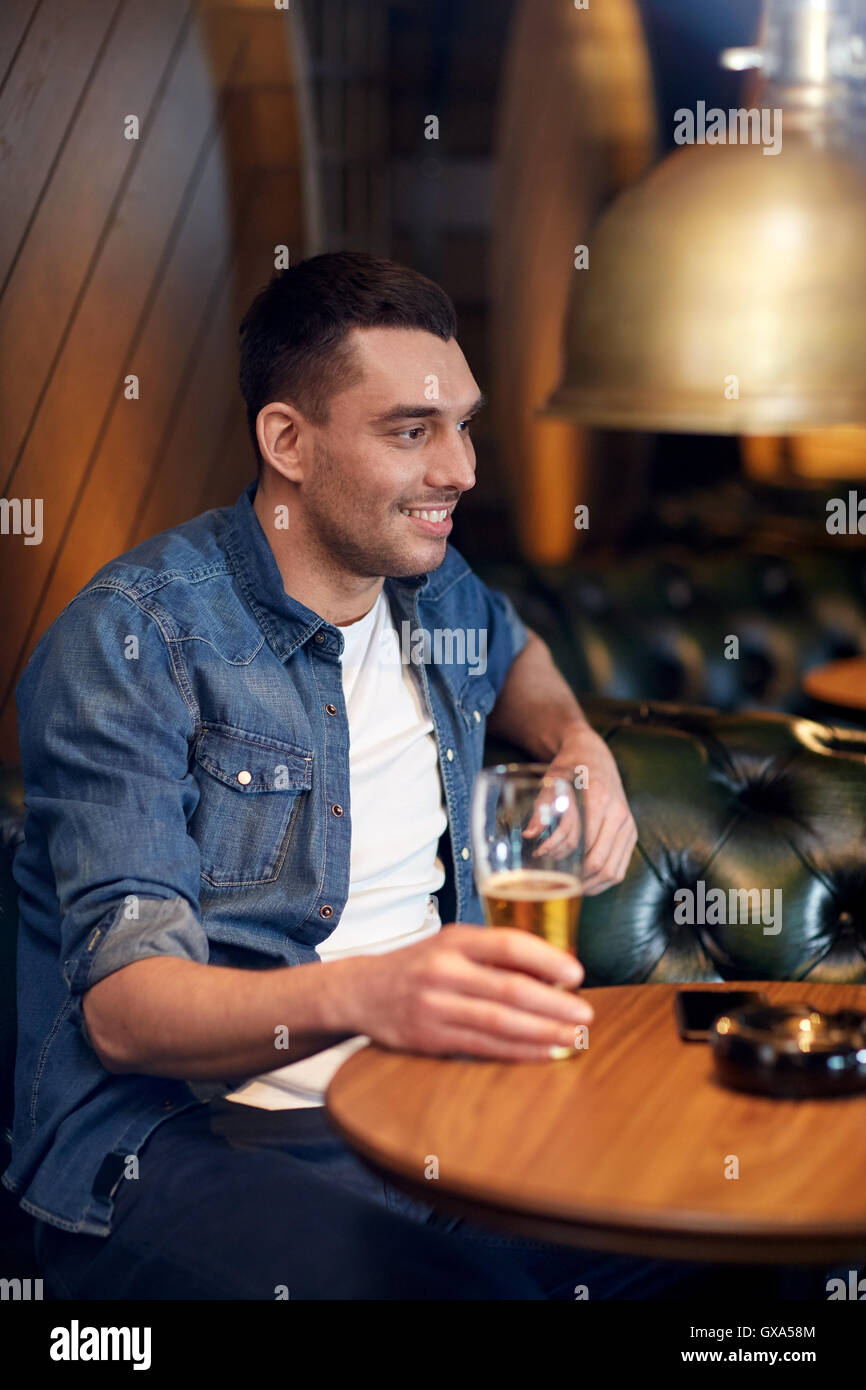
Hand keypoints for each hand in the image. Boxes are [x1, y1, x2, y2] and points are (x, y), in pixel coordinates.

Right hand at [339, 925, 592, 1060]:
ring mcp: (435, 1006)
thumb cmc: (420, 965)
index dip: (546, 959)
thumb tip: (553, 971)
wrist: (361, 991)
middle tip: (585, 1014)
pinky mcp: (430, 1038)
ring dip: (542, 1032)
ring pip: (498, 1022)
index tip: (576, 974)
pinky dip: (518, 1052)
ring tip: (573, 1037)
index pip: (507, 945)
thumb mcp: (451, 945)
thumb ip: (493, 954)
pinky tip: (544, 1053)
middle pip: (508, 988)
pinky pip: (483, 1047)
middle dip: (553, 1004)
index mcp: (454, 941)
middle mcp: (443, 970)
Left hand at [544, 720, 637, 894]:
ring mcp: (628, 825)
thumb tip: (530, 835)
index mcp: (599, 799)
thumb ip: (542, 809)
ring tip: (569, 888)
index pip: (583, 844)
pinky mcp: (631, 833)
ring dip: (591, 885)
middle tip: (554, 884)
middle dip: (576, 879)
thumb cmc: (570, 768)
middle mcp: (618, 814)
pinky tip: (585, 882)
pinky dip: (603, 881)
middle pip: (599, 862)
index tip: (542, 862)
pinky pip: (621, 867)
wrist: (594, 756)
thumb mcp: (550, 783)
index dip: (562, 860)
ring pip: (613, 871)